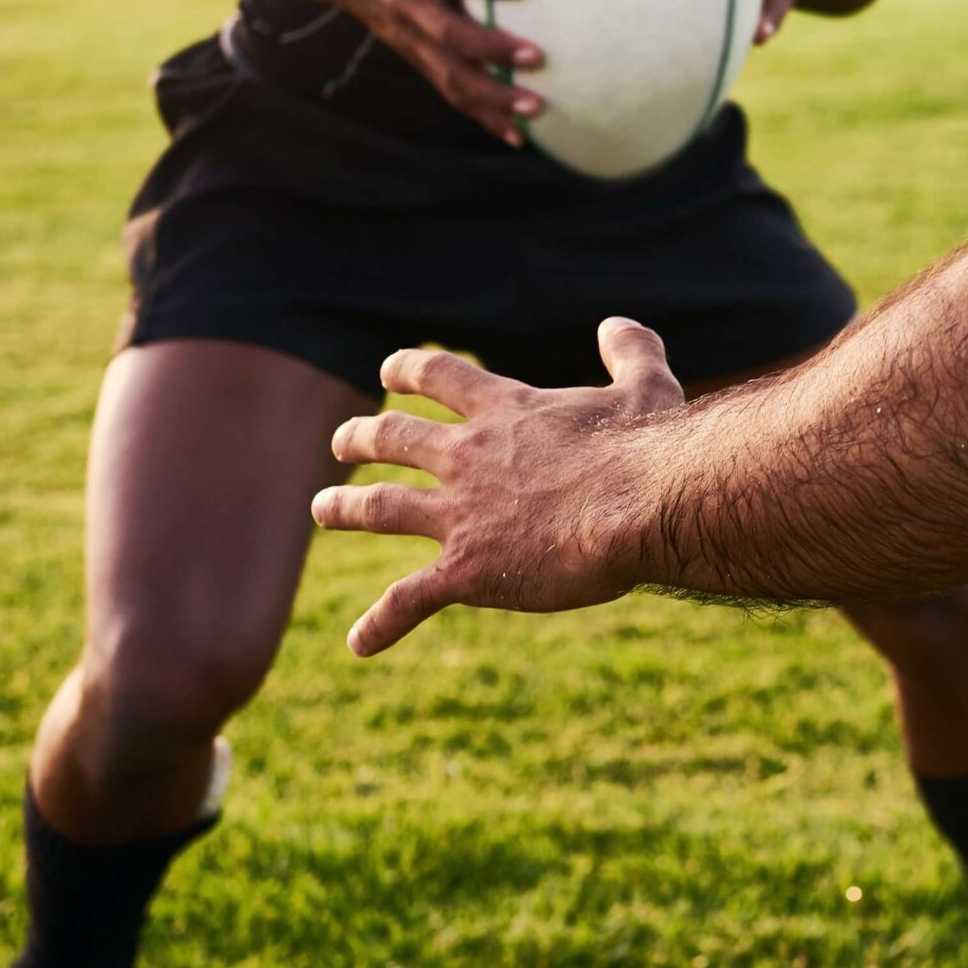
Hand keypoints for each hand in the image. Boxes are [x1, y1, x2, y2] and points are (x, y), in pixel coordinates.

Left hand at [311, 319, 687, 655]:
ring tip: (321, 507)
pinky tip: (358, 643)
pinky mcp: (465, 569)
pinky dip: (380, 622)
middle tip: (342, 442)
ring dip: (344, 507)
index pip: (440, 375)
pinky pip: (408, 599)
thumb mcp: (645, 385)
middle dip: (362, 438)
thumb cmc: (646, 448)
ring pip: (380, 507)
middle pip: (394, 438)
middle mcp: (468, 456)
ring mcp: (459, 514)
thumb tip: (617, 324)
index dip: (409, 368)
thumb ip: (629, 351)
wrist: (636, 507)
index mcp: (505, 410)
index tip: (389, 369)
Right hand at [328, 0, 543, 144]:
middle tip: (538, 60)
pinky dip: (484, 117)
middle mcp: (410, 8)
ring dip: (493, 99)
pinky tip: (518, 137)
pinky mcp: (418, 58)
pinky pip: (452, 93)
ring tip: (537, 109)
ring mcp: (412, 40)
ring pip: (452, 78)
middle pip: (451, 38)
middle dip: (493, 53)